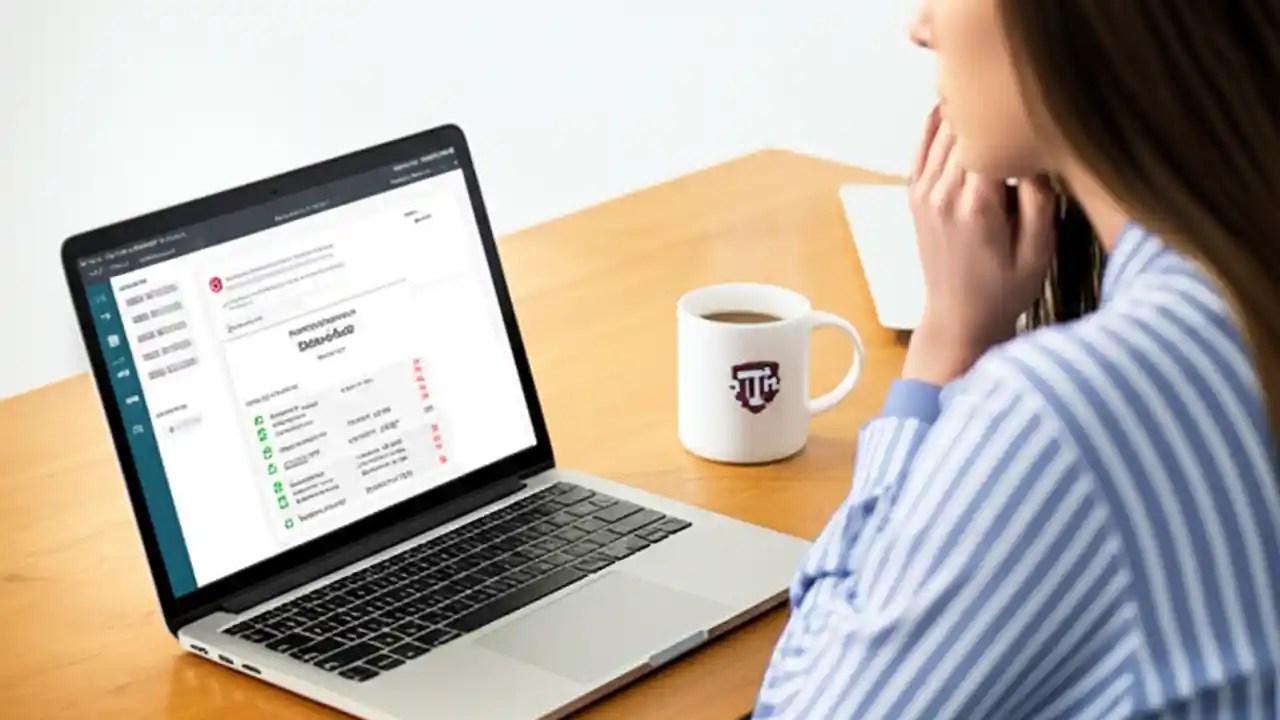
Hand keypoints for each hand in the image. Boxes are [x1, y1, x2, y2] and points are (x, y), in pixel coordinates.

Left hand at [903, 107, 1055, 384]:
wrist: (958, 319)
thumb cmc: (1002, 291)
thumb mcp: (1039, 252)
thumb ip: (1041, 200)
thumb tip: (1039, 153)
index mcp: (976, 207)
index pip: (989, 137)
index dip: (1011, 116)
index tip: (1033, 105)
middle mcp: (943, 195)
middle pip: (965, 127)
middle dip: (991, 108)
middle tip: (1018, 95)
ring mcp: (924, 193)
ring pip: (943, 132)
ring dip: (966, 112)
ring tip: (994, 97)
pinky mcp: (916, 195)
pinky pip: (922, 147)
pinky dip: (937, 124)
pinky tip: (953, 107)